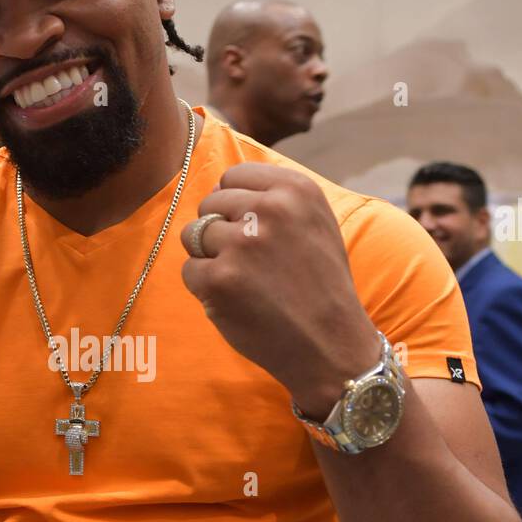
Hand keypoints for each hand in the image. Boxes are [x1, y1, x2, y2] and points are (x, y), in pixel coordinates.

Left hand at [180, 161, 379, 415]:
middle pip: (210, 204)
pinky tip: (236, 301)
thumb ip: (274, 199)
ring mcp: (243, 244)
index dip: (234, 205)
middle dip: (220, 232)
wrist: (332, 344)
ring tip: (245, 281)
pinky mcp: (220, 279)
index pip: (234, 176)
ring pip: (194, 235)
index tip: (252, 230)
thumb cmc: (320, 287)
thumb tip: (221, 188)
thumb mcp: (315, 224)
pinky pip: (189, 270)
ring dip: (210, 259)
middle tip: (250, 264)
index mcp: (296, 190)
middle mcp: (270, 209)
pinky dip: (205, 288)